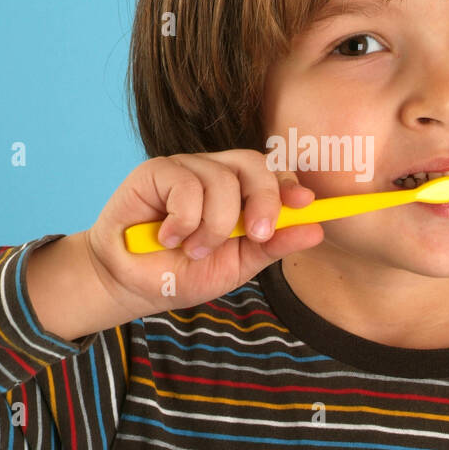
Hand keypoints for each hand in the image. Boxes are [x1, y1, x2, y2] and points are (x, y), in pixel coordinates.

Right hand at [84, 149, 324, 318]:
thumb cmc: (182, 273)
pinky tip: (167, 237)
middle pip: (254, 164)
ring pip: (222, 180)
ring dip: (213, 227)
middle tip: (254, 235)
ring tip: (192, 250)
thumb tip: (317, 229)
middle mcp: (215, 174)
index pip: (273, 174)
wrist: (131, 285)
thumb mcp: (236, 265)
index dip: (289, 185)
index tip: (304, 204)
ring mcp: (186, 168)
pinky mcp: (156, 171)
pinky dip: (183, 221)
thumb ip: (273, 245)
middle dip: (264, 201)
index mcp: (239, 194)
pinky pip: (187, 185)